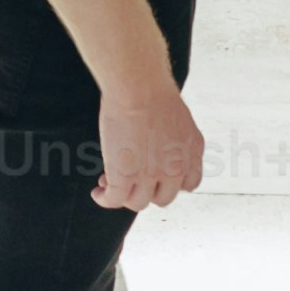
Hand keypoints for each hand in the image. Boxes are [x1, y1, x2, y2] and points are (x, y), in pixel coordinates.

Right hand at [94, 80, 205, 211]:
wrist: (139, 87)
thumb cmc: (152, 90)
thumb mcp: (177, 116)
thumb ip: (174, 135)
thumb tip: (156, 139)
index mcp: (192, 151)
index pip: (188, 184)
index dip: (170, 183)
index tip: (156, 176)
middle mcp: (176, 168)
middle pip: (164, 198)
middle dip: (146, 191)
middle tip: (130, 179)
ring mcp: (152, 175)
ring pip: (138, 203)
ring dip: (124, 197)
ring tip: (107, 183)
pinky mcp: (126, 177)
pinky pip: (114, 199)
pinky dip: (104, 199)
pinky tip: (97, 193)